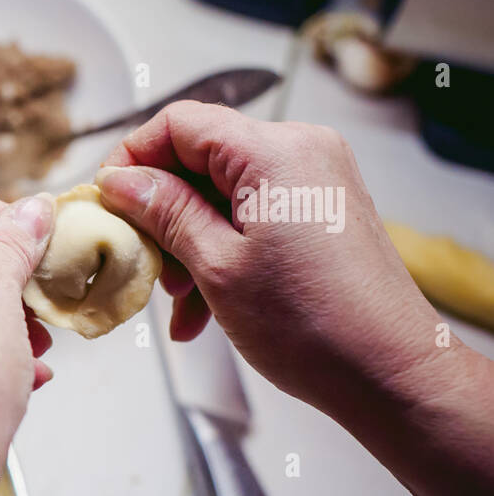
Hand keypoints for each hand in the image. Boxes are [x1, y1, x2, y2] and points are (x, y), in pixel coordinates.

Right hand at [94, 102, 442, 417]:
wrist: (389, 372)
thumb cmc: (311, 325)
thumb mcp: (216, 267)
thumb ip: (164, 213)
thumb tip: (118, 181)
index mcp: (274, 151)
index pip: (179, 123)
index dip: (133, 159)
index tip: (107, 203)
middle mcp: (301, 151)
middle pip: (200, 158)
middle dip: (162, 213)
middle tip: (144, 264)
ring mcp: (315, 181)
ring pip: (221, 194)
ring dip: (187, 242)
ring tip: (179, 301)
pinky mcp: (320, 211)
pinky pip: (250, 217)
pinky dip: (219, 253)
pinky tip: (202, 310)